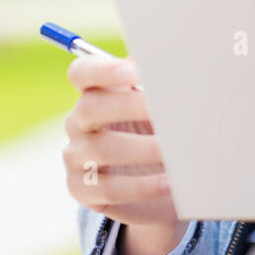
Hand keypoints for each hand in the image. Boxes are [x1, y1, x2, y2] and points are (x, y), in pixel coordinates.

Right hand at [63, 54, 188, 254]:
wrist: (158, 188)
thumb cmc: (157, 135)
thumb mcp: (158, 109)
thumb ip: (158, 86)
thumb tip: (178, 65)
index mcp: (95, 94)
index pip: (83, 73)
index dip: (105, 70)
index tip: (136, 71)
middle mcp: (79, 122)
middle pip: (90, 107)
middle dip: (129, 106)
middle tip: (164, 110)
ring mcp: (76, 157)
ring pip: (101, 149)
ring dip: (142, 149)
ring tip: (173, 151)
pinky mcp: (83, 190)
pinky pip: (109, 188)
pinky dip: (143, 186)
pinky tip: (169, 183)